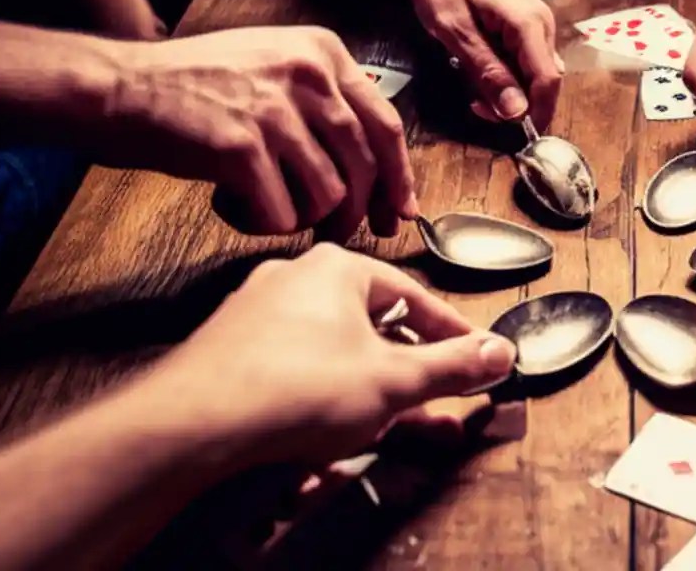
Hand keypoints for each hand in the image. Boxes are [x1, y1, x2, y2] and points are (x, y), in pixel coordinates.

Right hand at [109, 26, 415, 240]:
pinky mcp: (243, 147)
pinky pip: (282, 214)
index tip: (400, 210)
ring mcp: (277, 109)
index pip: (386, 124)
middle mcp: (308, 75)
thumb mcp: (274, 68)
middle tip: (346, 234)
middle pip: (366, 165)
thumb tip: (374, 166)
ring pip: (330, 195)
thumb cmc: (193, 87)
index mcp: (323, 52)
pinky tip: (233, 206)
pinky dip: (262, 223)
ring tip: (267, 207)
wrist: (118, 88)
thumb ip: (323, 102)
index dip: (399, 177)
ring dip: (303, 218)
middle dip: (360, 212)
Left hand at [145, 244, 515, 465]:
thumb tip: (503, 352)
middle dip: (407, 366)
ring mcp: (257, 312)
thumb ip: (452, 367)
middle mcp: (294, 277)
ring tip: (385, 420)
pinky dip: (322, 392)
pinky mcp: (231, 349)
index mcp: (338, 268)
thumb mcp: (393, 381)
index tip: (475, 359)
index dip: (452, 333)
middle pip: (373, 321)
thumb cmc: (297, 387)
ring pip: (333, 347)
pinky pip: (294, 366)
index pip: (415, 296)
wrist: (192, 422)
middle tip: (433, 397)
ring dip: (366, 384)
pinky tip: (328, 426)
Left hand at [410, 0, 561, 128]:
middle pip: (545, 80)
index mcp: (528, 25)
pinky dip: (507, 73)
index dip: (535, 114)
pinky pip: (525, 58)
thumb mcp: (455, 31)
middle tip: (477, 106)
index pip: (548, 82)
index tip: (509, 133)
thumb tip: (516, 112)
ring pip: (535, 71)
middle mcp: (541, 24)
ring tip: (472, 86)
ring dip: (510, 89)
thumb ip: (488, 72)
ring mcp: (535, 21)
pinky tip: (480, 68)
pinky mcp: (524, 21)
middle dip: (518, 103)